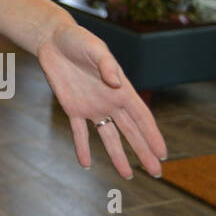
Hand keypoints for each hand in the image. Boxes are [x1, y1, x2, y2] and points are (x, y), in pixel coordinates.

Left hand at [37, 23, 167, 178]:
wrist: (53, 40)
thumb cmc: (78, 40)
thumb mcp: (95, 48)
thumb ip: (106, 65)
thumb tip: (117, 82)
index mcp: (121, 89)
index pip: (141, 117)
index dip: (152, 135)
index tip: (163, 154)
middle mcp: (109, 101)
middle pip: (131, 132)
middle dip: (143, 152)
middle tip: (156, 173)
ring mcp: (92, 107)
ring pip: (109, 137)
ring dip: (117, 156)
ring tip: (127, 175)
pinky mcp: (72, 108)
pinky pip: (79, 132)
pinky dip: (82, 148)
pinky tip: (86, 164)